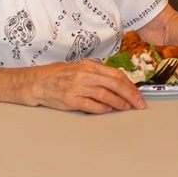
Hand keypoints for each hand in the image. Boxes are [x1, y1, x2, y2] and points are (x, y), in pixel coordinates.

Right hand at [29, 60, 145, 113]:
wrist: (38, 82)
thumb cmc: (60, 75)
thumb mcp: (82, 68)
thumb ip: (99, 74)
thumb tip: (120, 84)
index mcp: (90, 65)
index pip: (117, 74)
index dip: (131, 85)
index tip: (138, 93)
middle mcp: (85, 75)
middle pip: (115, 84)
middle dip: (130, 95)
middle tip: (139, 103)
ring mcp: (78, 87)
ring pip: (106, 95)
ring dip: (119, 103)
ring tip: (126, 107)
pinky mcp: (71, 100)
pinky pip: (92, 105)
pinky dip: (103, 109)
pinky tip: (108, 110)